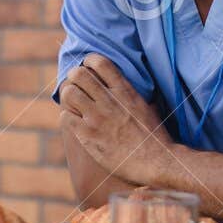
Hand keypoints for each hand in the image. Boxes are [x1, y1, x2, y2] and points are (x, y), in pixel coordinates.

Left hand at [58, 54, 173, 183]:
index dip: (89, 61)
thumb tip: (125, 86)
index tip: (88, 68)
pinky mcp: (88, 136)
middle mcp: (109, 101)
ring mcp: (97, 118)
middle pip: (78, 74)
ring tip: (74, 103)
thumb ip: (132, 94)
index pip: (100, 62)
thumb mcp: (147, 106)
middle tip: (77, 86)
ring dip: (69, 96)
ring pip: (69, 93)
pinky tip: (75, 122)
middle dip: (75, 77)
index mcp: (125, 91)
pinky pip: (66, 116)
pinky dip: (68, 116)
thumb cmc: (155, 136)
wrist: (156, 161)